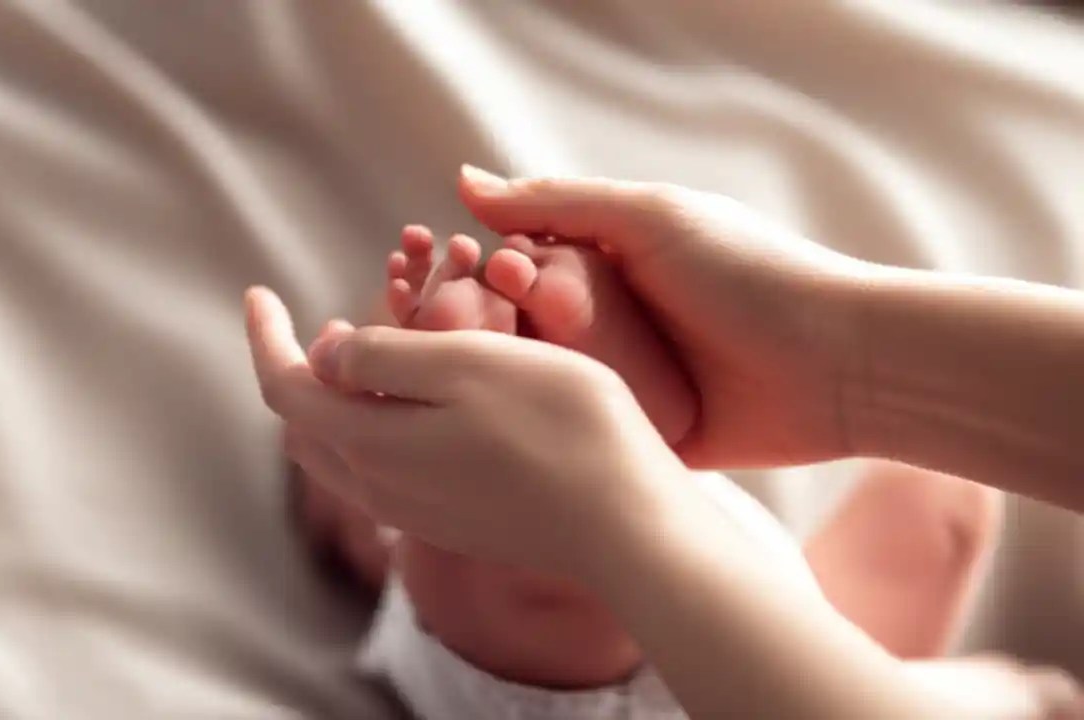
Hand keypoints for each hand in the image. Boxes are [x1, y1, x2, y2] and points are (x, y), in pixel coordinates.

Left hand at [245, 286, 681, 577]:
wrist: (629, 525)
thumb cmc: (561, 426)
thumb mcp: (466, 364)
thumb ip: (382, 358)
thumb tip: (324, 353)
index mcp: (371, 444)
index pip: (284, 388)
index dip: (264, 338)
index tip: (258, 292)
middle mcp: (382, 488)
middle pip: (304, 427)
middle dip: (295, 369)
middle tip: (311, 321)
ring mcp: (419, 512)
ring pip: (339, 453)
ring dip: (333, 400)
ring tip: (356, 351)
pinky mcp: (454, 522)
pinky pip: (382, 472)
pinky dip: (371, 426)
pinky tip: (411, 401)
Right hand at [460, 166, 868, 466]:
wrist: (838, 364)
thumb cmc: (751, 275)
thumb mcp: (651, 219)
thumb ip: (558, 203)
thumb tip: (464, 182)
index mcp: (606, 259)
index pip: (516, 259)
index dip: (482, 265)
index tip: (466, 267)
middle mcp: (607, 318)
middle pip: (516, 320)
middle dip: (484, 316)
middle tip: (468, 318)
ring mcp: (620, 378)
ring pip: (537, 375)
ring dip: (506, 368)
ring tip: (488, 367)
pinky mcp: (637, 432)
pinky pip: (576, 427)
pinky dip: (544, 421)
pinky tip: (506, 421)